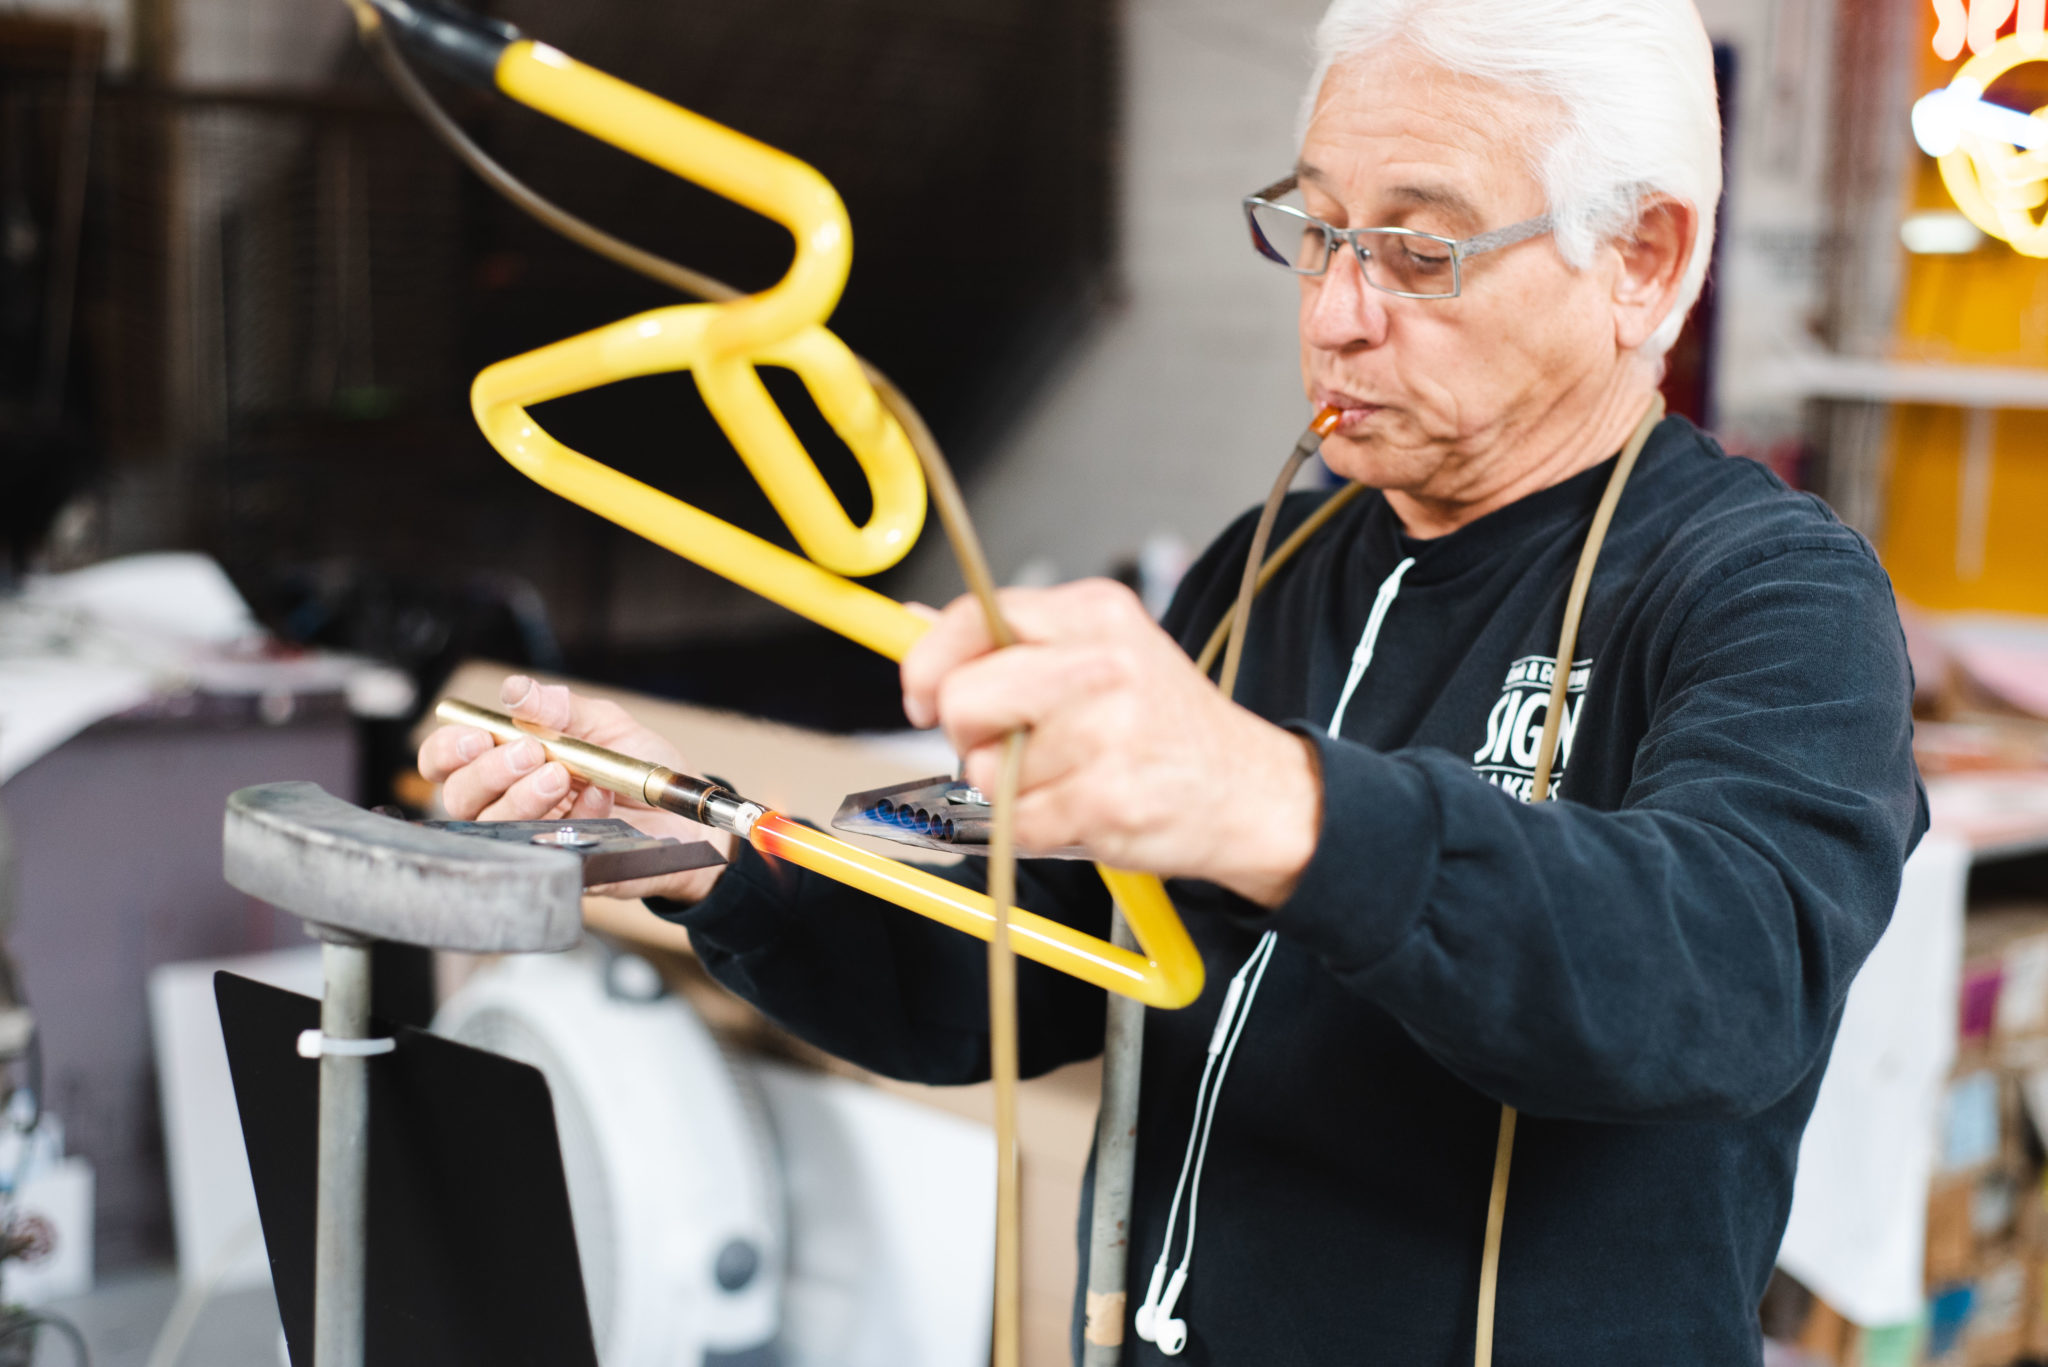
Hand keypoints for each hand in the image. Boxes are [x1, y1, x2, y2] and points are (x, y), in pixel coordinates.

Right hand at [416, 675, 731, 903]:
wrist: (689, 814)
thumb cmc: (638, 768)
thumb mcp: (604, 724)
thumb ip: (559, 708)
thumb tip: (516, 691)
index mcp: (508, 764)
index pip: (448, 763)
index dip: (448, 751)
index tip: (477, 737)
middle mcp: (510, 804)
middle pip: (460, 799)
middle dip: (488, 773)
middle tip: (530, 753)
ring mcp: (533, 839)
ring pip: (494, 828)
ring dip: (523, 797)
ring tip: (563, 775)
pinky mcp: (564, 867)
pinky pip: (549, 847)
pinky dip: (575, 817)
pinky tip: (600, 796)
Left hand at [899, 580, 1322, 906]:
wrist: (1249, 792)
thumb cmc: (1162, 726)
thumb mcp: (1098, 654)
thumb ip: (1006, 642)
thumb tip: (912, 622)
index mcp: (1094, 613)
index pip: (974, 617)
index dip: (928, 664)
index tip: (923, 698)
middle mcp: (1102, 663)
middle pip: (964, 698)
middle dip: (965, 736)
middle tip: (1004, 748)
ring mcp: (1107, 732)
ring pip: (984, 771)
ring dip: (1008, 791)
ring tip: (1065, 779)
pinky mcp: (1105, 799)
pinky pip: (1013, 823)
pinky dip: (1029, 830)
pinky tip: (1074, 811)